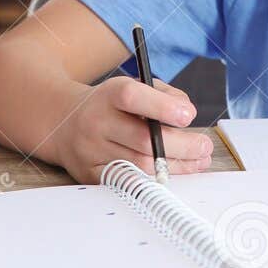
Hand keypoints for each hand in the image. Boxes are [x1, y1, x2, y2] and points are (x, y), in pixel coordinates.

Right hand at [55, 75, 213, 183]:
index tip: (189, 115)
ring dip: (176, 166)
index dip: (162, 106)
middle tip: (204, 147)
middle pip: (143, 140)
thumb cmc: (110, 104)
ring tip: (198, 160)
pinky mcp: (92, 174)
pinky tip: (173, 173)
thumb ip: (163, 94)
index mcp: (108, 95)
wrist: (63, 121)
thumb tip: (186, 113)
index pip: (132, 97)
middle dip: (182, 147)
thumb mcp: (132, 86)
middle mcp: (96, 122)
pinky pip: (129, 182)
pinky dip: (155, 180)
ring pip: (140, 165)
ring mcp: (92, 151)